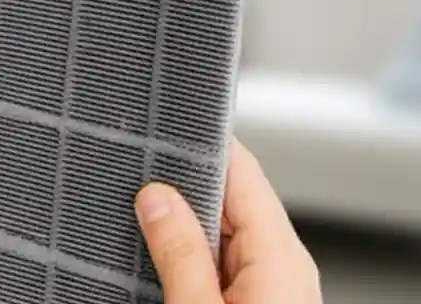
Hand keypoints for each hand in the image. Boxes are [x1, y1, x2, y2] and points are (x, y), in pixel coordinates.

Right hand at [135, 139, 320, 302]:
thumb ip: (179, 253)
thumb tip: (156, 198)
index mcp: (280, 256)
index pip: (242, 170)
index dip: (200, 147)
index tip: (161, 133)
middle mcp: (286, 265)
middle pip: (231, 199)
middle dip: (182, 188)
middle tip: (134, 181)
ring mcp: (276, 286)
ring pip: (225, 232)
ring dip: (184, 225)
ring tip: (141, 219)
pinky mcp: (261, 301)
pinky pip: (225, 261)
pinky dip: (194, 253)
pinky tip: (164, 258)